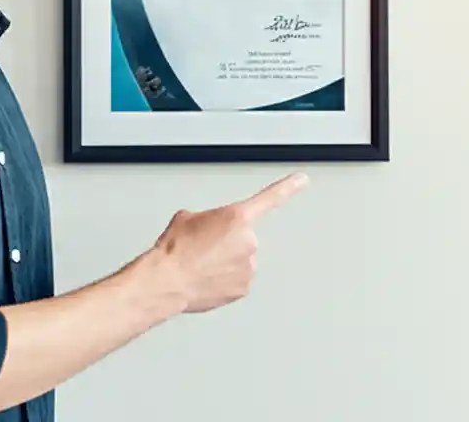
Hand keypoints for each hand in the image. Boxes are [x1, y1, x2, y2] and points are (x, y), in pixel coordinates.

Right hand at [152, 172, 307, 313]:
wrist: (166, 280)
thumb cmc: (175, 250)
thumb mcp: (187, 218)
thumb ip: (209, 218)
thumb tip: (209, 228)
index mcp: (237, 217)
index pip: (269, 198)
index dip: (288, 187)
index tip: (302, 180)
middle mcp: (248, 241)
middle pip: (243, 238)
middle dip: (228, 242)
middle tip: (204, 249)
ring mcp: (248, 266)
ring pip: (241, 261)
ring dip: (225, 262)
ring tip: (202, 265)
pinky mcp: (244, 287)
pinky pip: (238, 280)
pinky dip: (225, 280)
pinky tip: (207, 278)